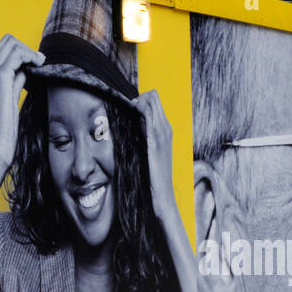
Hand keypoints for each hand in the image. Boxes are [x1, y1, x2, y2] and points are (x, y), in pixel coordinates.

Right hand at [0, 34, 42, 168]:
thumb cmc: (6, 122)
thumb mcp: (12, 93)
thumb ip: (17, 78)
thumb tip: (28, 66)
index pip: (6, 45)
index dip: (24, 51)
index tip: (37, 63)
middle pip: (9, 40)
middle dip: (28, 49)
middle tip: (40, 63)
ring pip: (14, 44)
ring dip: (31, 53)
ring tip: (41, 65)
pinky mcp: (0, 75)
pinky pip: (18, 54)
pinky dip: (31, 57)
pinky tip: (38, 67)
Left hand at [134, 89, 174, 219]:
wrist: (163, 194)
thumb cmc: (154, 177)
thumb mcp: (149, 154)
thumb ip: (143, 141)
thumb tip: (130, 130)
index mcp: (166, 130)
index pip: (155, 101)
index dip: (140, 100)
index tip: (128, 110)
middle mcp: (166, 128)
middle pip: (153, 96)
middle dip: (137, 98)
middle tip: (125, 111)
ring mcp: (162, 132)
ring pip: (150, 100)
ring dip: (136, 102)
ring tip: (125, 112)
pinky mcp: (155, 138)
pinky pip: (147, 113)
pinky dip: (137, 108)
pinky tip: (128, 114)